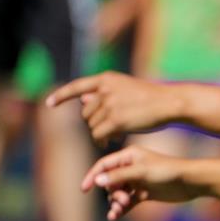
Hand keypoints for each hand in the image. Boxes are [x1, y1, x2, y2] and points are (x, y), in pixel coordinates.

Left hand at [45, 72, 181, 144]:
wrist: (170, 103)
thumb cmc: (151, 98)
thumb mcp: (126, 90)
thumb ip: (104, 94)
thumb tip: (82, 99)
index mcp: (106, 79)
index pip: (77, 87)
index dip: (61, 96)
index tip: (49, 104)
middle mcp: (104, 90)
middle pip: (86, 114)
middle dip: (95, 124)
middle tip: (108, 133)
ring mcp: (109, 105)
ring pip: (92, 126)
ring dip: (101, 134)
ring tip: (114, 137)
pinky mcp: (116, 120)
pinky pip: (99, 135)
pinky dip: (103, 140)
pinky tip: (112, 142)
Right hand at [80, 146, 197, 219]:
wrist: (190, 183)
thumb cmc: (166, 172)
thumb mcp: (140, 172)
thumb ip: (118, 176)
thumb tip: (97, 181)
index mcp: (128, 156)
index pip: (104, 165)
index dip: (92, 176)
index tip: (84, 189)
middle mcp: (131, 167)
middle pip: (110, 181)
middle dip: (111, 192)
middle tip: (122, 200)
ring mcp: (137, 181)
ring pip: (118, 193)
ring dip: (115, 202)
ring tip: (120, 209)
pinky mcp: (144, 193)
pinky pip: (127, 202)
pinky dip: (121, 209)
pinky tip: (115, 217)